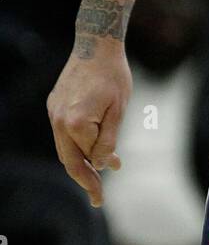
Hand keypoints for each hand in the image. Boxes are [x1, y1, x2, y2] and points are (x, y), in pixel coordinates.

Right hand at [47, 41, 131, 207]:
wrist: (96, 45)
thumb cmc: (113, 76)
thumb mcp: (119, 111)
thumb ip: (108, 140)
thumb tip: (103, 165)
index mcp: (76, 123)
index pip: (87, 160)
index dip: (96, 179)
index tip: (100, 199)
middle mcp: (59, 120)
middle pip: (68, 160)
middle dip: (84, 180)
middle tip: (97, 197)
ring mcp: (54, 112)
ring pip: (64, 148)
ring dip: (80, 162)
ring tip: (98, 174)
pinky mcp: (54, 104)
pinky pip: (62, 133)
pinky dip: (75, 144)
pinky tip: (90, 148)